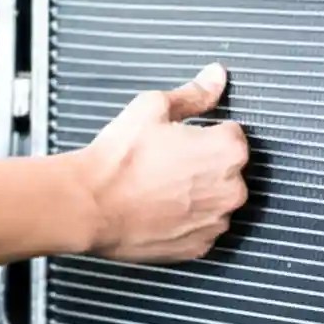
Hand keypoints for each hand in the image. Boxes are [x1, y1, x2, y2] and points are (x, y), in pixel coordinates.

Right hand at [71, 63, 249, 263]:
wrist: (90, 206)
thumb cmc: (119, 158)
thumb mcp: (153, 108)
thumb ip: (195, 93)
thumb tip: (216, 76)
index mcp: (228, 150)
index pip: (231, 134)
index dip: (203, 134)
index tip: (179, 141)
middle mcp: (232, 189)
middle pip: (227, 170)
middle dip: (204, 165)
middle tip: (164, 164)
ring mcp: (217, 222)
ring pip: (215, 200)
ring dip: (197, 194)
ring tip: (158, 188)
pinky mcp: (200, 247)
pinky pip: (201, 228)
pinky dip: (186, 220)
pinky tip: (159, 210)